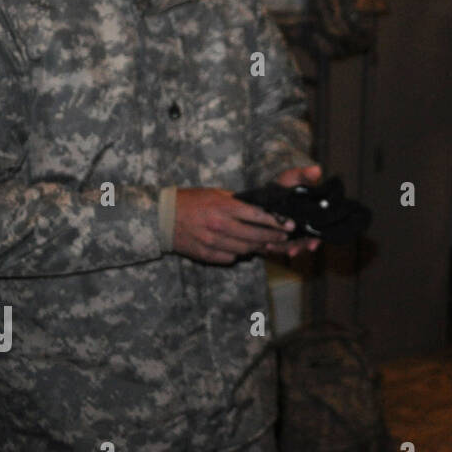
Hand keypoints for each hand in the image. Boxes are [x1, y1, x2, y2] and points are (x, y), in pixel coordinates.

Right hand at [174, 187, 292, 264]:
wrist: (162, 218)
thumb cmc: (190, 201)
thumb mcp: (215, 193)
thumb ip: (237, 201)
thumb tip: (260, 207)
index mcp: (223, 207)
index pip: (257, 215)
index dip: (276, 222)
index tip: (289, 224)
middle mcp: (220, 226)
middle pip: (255, 235)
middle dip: (274, 237)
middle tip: (284, 236)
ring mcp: (213, 242)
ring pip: (245, 249)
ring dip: (258, 246)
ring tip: (267, 243)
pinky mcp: (206, 255)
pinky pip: (230, 257)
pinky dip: (239, 253)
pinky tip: (242, 248)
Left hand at [258, 164, 323, 259]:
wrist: (273, 188)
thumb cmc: (288, 182)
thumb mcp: (295, 177)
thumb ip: (304, 175)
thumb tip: (316, 170)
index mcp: (314, 215)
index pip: (319, 230)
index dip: (316, 239)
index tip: (312, 245)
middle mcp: (307, 226)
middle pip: (306, 241)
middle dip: (299, 247)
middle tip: (291, 252)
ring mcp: (295, 231)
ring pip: (293, 245)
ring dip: (285, 249)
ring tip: (272, 249)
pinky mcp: (282, 234)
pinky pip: (280, 244)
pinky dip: (275, 247)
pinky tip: (266, 247)